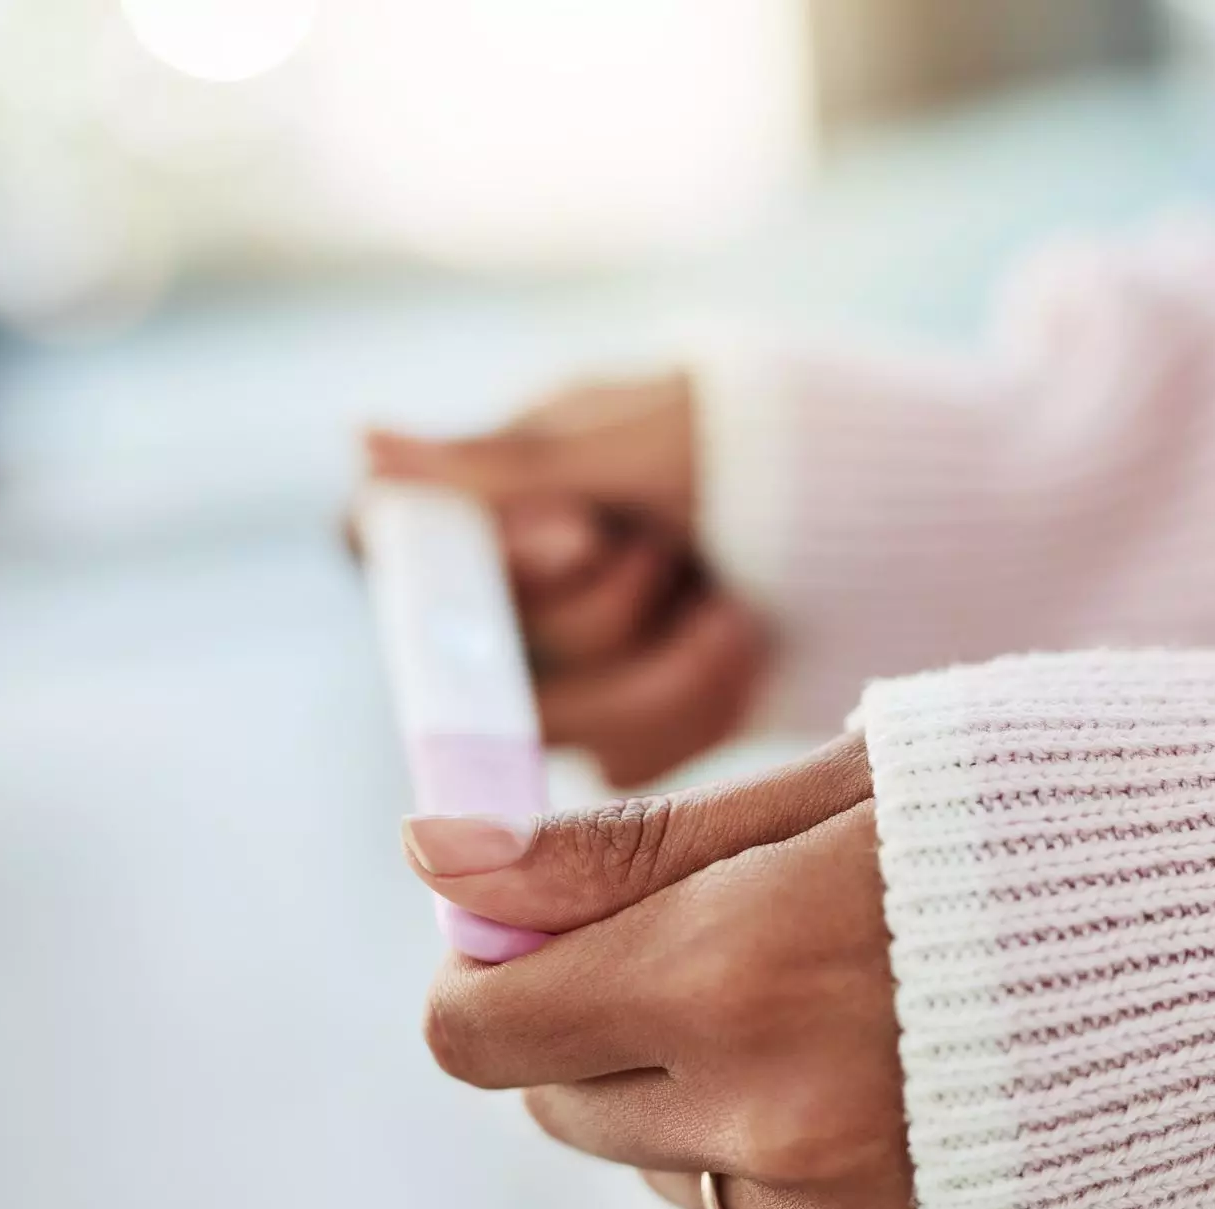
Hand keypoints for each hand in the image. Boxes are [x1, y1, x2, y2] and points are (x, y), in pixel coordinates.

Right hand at [364, 377, 766, 787]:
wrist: (852, 502)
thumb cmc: (732, 441)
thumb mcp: (629, 440)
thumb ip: (507, 467)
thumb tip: (362, 449)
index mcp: (482, 506)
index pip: (395, 552)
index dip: (488, 561)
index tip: (583, 529)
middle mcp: (502, 601)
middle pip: (485, 665)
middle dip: (607, 609)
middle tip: (670, 546)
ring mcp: (566, 677)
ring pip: (568, 732)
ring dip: (667, 659)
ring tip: (721, 596)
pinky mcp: (630, 733)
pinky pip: (635, 763)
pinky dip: (704, 698)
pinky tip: (737, 639)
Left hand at [401, 734, 939, 1208]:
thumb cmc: (1080, 813)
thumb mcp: (854, 780)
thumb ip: (635, 846)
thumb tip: (438, 861)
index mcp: (733, 975)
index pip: (480, 1030)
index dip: (493, 969)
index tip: (554, 920)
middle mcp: (775, 1126)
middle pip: (568, 1110)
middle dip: (606, 1024)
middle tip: (734, 933)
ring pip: (690, 1174)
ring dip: (720, 1096)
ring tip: (865, 999)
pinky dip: (827, 1161)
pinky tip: (933, 1078)